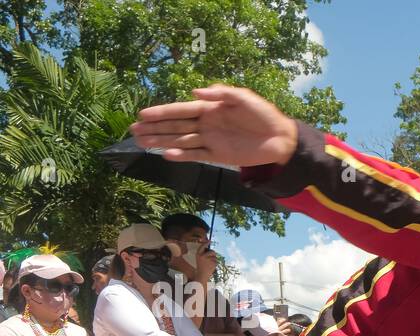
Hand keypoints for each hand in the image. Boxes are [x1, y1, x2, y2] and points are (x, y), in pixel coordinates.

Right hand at [132, 84, 298, 166]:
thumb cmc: (263, 114)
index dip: (161, 112)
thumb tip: (194, 91)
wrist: (281, 139)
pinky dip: (182, 156)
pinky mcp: (219, 156)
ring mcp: (211, 141)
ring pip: (181, 141)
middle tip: (133, 130)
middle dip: (154, 128)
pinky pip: (196, 155)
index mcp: (209, 108)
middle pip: (175, 127)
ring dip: (161, 142)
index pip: (180, 110)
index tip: (142, 114)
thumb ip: (220, 93)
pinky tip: (167, 155)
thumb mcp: (244, 97)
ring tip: (141, 142)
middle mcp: (206, 125)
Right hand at [194, 245, 218, 282]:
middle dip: (213, 254)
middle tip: (210, 258)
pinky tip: (210, 267)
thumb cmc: (201, 266)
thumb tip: (211, 250)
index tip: (209, 241)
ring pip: (214, 257)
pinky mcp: (213, 263)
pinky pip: (216, 261)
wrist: (202, 275)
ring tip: (209, 264)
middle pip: (212, 251)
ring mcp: (208, 259)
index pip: (202, 246)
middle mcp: (203, 256)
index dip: (206, 243)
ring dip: (213, 259)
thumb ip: (204, 254)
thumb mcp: (199, 259)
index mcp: (198, 254)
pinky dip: (215, 263)